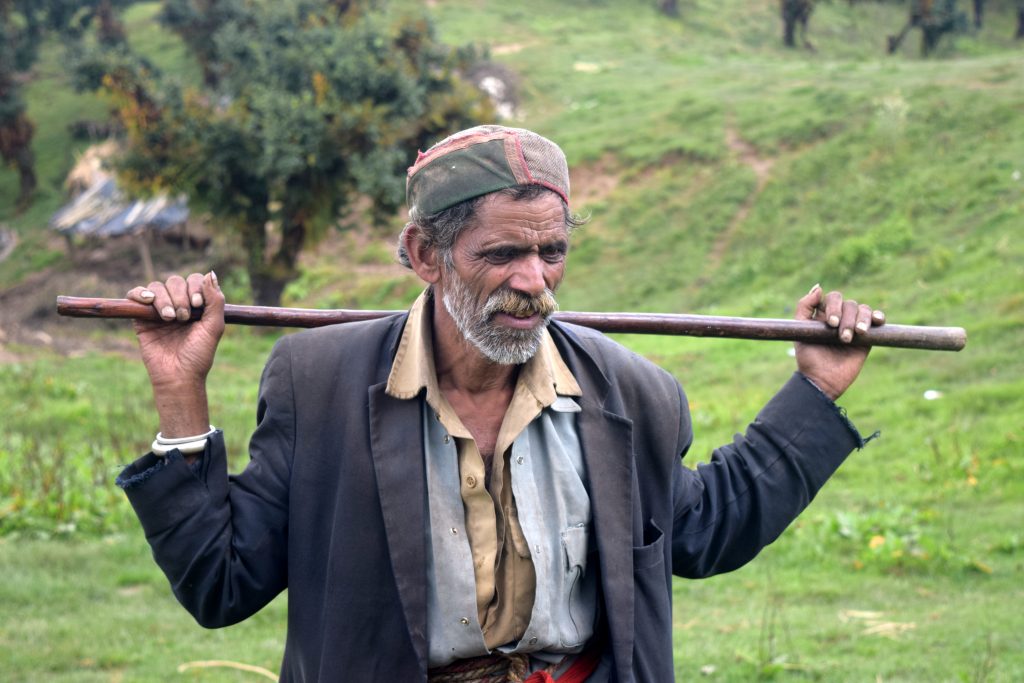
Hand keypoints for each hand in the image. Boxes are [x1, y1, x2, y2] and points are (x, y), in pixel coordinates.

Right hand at [126, 272, 224, 437]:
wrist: (179, 376)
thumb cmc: (198, 354)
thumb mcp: (214, 326)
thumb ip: (215, 300)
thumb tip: (210, 273)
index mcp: (197, 305)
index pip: (194, 280)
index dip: (195, 287)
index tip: (197, 305)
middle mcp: (178, 304)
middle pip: (175, 281)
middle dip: (180, 296)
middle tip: (183, 318)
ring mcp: (159, 310)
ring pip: (156, 287)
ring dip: (164, 299)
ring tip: (170, 318)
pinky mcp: (141, 318)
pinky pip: (135, 295)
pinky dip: (140, 293)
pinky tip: (149, 301)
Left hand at [794, 284, 884, 400]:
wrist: (822, 380)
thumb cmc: (809, 357)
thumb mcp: (800, 330)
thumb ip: (804, 307)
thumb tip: (819, 287)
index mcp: (825, 314)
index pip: (834, 298)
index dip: (834, 306)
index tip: (831, 324)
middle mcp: (841, 317)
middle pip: (850, 304)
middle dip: (847, 319)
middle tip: (842, 337)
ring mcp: (855, 326)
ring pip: (864, 310)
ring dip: (862, 320)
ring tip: (857, 335)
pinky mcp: (868, 338)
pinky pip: (877, 320)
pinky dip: (878, 317)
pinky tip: (877, 321)